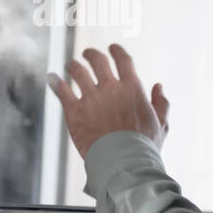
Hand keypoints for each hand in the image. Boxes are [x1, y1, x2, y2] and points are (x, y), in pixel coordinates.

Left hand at [46, 43, 169, 158]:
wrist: (124, 164)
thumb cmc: (144, 147)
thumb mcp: (161, 124)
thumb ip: (161, 103)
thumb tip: (158, 86)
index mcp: (132, 88)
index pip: (123, 60)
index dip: (116, 50)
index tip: (112, 48)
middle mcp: (111, 88)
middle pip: (98, 60)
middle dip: (91, 54)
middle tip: (87, 54)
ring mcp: (91, 99)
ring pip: (77, 71)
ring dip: (73, 65)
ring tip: (70, 65)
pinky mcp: (74, 112)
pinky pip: (61, 90)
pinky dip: (55, 81)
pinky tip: (52, 78)